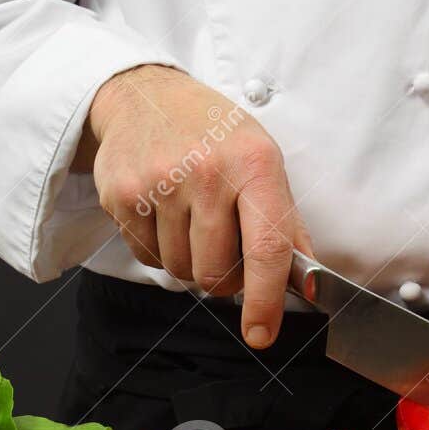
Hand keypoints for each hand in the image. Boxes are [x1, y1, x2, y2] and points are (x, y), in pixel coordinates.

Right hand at [80, 65, 309, 348]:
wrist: (145, 95)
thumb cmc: (215, 135)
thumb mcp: (262, 162)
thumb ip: (284, 225)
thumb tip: (307, 284)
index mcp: (253, 165)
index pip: (265, 249)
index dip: (265, 301)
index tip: (261, 334)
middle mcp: (206, 173)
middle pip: (215, 274)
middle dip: (223, 279)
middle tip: (223, 249)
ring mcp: (159, 184)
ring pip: (179, 271)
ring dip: (189, 262)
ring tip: (191, 220)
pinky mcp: (121, 195)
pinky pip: (145, 258)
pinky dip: (158, 249)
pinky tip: (163, 214)